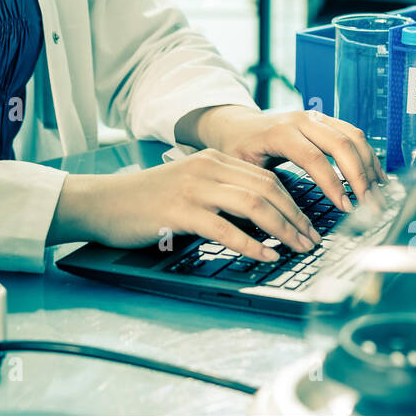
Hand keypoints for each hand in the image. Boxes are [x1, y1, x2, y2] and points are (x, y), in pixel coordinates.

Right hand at [49, 149, 321, 261]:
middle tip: (312, 241)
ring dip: (282, 229)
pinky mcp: (179, 211)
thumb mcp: (189, 187)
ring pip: (253, 204)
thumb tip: (262, 218)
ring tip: (297, 248)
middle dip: (296, 217)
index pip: (267, 177)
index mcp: (213, 160)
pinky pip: (224, 228)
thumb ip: (221, 194)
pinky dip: (250, 243)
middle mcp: (207, 168)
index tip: (309, 225)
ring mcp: (194, 189)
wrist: (102, 202)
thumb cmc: (145, 201)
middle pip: (267, 189)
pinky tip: (265, 255)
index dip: (294, 202)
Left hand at [181, 105, 385, 212]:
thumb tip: (280, 220)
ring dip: (369, 165)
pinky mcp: (325, 120)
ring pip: (352, 136)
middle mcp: (301, 120)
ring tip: (377, 193)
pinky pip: (353, 133)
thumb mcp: (242, 169)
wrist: (237, 124)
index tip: (345, 207)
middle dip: (359, 176)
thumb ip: (262, 188)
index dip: (333, 183)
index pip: (314, 158)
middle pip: (341, 144)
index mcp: (279, 133)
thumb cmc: (238, 149)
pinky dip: (368, 154)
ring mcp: (316, 117)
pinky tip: (376, 175)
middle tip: (369, 204)